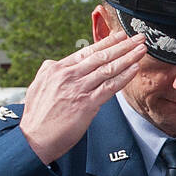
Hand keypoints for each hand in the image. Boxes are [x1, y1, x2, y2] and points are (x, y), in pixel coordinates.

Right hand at [19, 29, 147, 165]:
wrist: (34, 138)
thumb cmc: (37, 117)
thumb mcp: (37, 86)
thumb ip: (49, 73)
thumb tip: (55, 63)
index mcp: (57, 69)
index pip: (86, 51)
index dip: (106, 43)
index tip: (120, 36)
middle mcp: (68, 75)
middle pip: (101, 56)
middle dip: (122, 45)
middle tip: (138, 38)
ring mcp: (78, 89)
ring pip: (108, 68)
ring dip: (128, 57)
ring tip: (141, 50)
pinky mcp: (87, 104)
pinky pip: (110, 87)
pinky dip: (124, 76)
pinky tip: (134, 69)